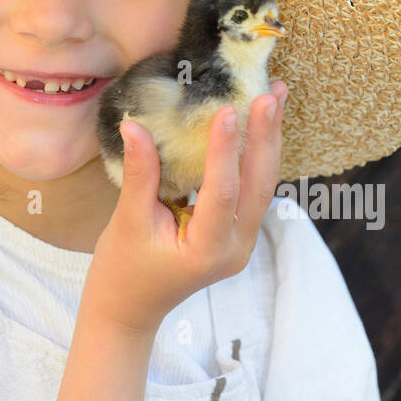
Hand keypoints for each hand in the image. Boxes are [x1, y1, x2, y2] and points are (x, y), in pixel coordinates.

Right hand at [86, 83, 287, 335]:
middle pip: (259, 185)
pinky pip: (253, 189)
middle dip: (266, 136)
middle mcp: (235, 248)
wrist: (130, 308)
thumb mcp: (128, 221)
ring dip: (269, 140)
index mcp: (207, 250)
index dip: (225, 150)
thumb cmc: (124, 269)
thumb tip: (135, 125)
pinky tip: (260, 124)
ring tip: (276, 95)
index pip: (222, 193)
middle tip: (271, 92)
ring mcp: (241, 241)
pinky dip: (257, 154)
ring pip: (263, 185)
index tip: (227, 109)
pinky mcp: (237, 232)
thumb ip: (139, 174)